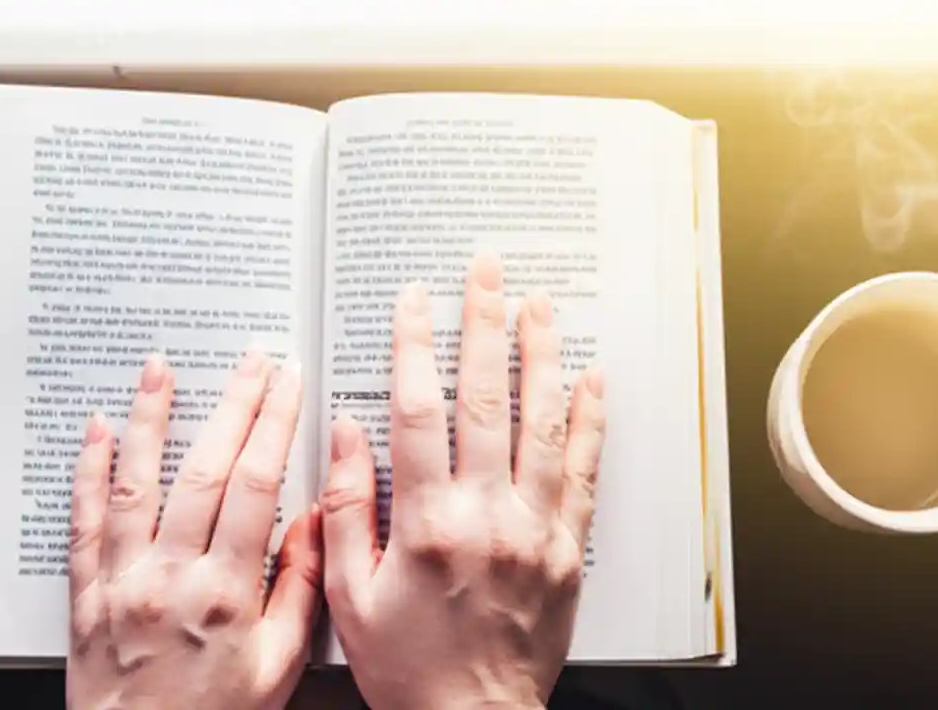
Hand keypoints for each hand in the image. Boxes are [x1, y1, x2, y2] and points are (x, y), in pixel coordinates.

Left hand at [67, 351, 320, 709]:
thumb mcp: (280, 665)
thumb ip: (299, 589)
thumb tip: (310, 522)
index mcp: (228, 592)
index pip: (257, 485)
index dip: (275, 424)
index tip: (288, 383)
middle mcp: (173, 576)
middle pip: (205, 469)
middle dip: (233, 404)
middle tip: (250, 359)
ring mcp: (124, 580)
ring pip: (138, 482)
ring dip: (153, 418)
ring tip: (162, 369)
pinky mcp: (87, 592)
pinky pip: (84, 520)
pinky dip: (89, 471)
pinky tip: (99, 430)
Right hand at [321, 254, 606, 708]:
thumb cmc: (407, 667)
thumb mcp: (349, 596)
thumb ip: (346, 507)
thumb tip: (346, 430)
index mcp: (426, 524)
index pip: (417, 413)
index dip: (413, 347)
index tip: (412, 299)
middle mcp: (488, 515)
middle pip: (486, 400)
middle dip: (484, 325)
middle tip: (486, 270)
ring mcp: (536, 529)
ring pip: (542, 424)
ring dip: (541, 356)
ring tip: (539, 303)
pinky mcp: (569, 548)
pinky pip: (582, 472)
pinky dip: (588, 421)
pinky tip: (591, 378)